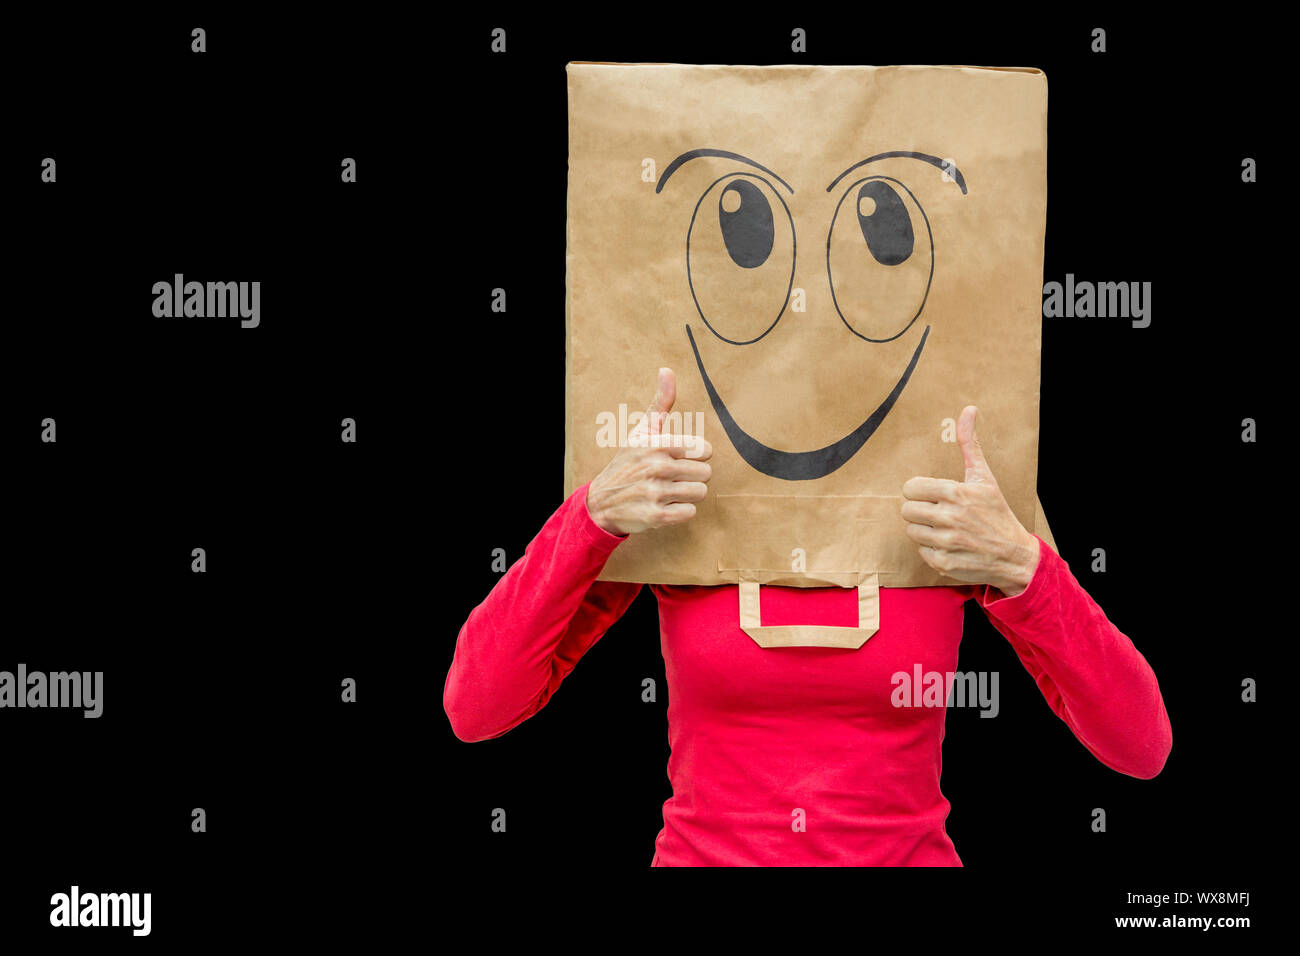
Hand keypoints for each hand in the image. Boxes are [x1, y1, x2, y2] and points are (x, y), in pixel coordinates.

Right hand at [586, 368, 712, 535]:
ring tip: (669, 492)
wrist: (601, 502)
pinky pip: (690, 513)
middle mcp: (656, 466)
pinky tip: (665, 506)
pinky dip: (681, 512)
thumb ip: (661, 402)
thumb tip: (667, 370)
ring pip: (700, 492)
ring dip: (688, 495)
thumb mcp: (642, 431)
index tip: (677, 458)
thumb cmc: (629, 462)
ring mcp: (655, 492)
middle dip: (693, 476)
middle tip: (672, 477)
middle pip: (706, 473)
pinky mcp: (656, 517)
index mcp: (657, 443)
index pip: (705, 449)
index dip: (694, 456)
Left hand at [901, 405, 1038, 596]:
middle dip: (918, 510)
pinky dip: (931, 549)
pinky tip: (949, 545)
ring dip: (923, 529)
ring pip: (911, 530)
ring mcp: (946, 542)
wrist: (1014, 555)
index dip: (918, 491)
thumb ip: (970, 444)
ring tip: (943, 528)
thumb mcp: (984, 477)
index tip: (929, 494)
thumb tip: (968, 410)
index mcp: (956, 493)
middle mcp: (950, 518)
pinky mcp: (943, 563)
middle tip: (935, 512)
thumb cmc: (996, 513)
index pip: (910, 488)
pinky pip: (920, 551)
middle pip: (906, 510)